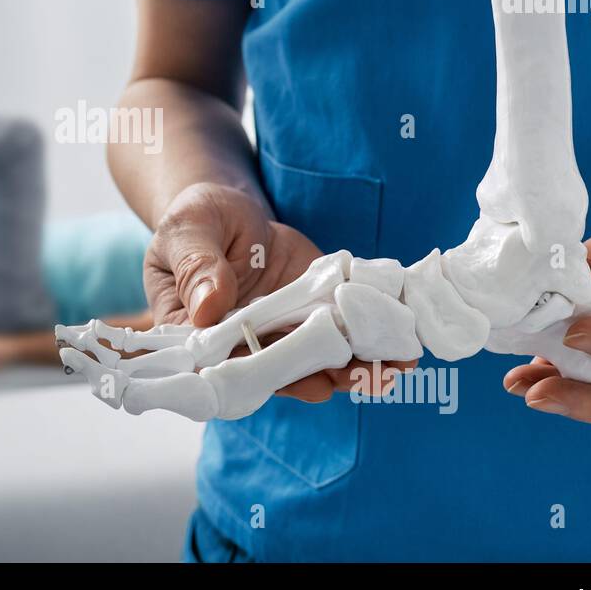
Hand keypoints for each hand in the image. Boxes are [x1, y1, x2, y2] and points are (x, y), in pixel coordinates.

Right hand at [145, 182, 415, 400]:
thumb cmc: (197, 219)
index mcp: (199, 336)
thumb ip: (197, 266)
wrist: (232, 206)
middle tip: (355, 378)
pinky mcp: (316, 313)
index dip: (265, 379)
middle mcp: (243, 345)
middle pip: (279, 372)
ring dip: (353, 368)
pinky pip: (342, 330)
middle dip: (321, 378)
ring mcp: (283, 332)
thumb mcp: (188, 231)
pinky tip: (401, 345)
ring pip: (316, 360)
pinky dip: (372, 338)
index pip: (226, 369)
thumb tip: (209, 307)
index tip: (303, 383)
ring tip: (390, 369)